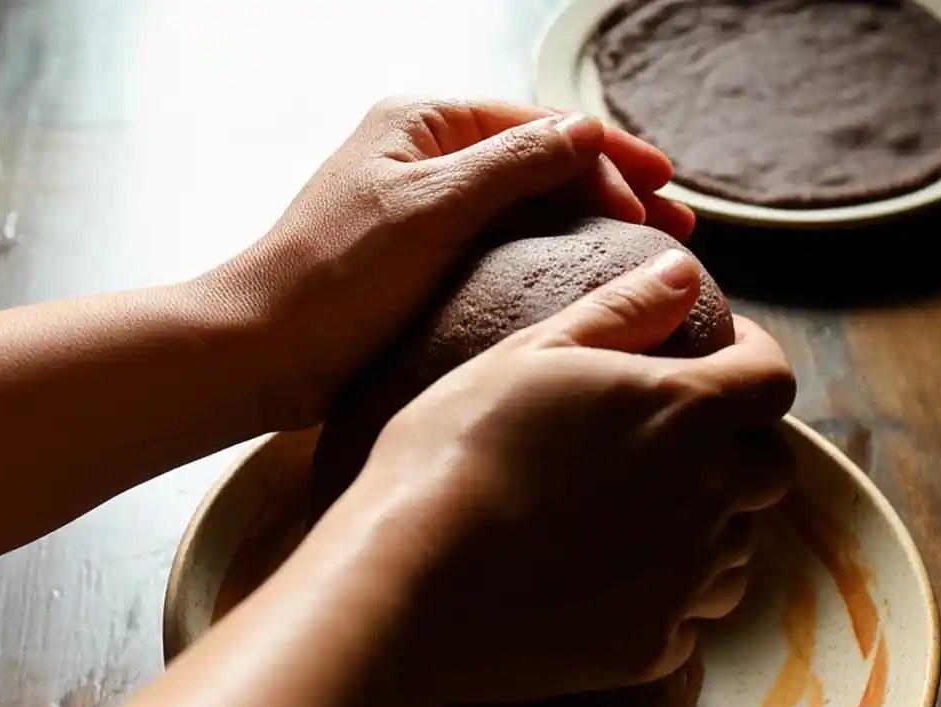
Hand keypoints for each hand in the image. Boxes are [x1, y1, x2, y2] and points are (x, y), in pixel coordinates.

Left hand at [195, 97, 695, 427]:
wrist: (264, 349)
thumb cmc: (336, 275)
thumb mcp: (433, 207)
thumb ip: (513, 163)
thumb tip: (584, 129)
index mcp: (424, 121)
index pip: (540, 124)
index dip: (609, 153)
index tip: (664, 189)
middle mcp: (427, 154)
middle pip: (540, 158)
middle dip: (610, 185)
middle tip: (676, 223)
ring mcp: (425, 204)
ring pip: (528, 200)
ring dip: (589, 217)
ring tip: (648, 245)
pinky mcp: (423, 254)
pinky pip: (505, 238)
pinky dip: (553, 248)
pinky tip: (588, 273)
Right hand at [307, 249, 795, 706]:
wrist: (407, 581)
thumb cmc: (456, 450)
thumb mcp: (528, 355)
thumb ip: (620, 310)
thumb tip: (683, 272)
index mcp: (682, 412)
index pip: (772, 380)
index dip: (754, 359)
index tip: (720, 357)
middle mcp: (705, 495)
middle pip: (769, 467)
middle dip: (738, 445)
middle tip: (674, 438)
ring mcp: (684, 577)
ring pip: (738, 542)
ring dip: (711, 518)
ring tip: (638, 507)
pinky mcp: (654, 644)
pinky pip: (693, 610)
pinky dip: (672, 588)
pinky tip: (611, 572)